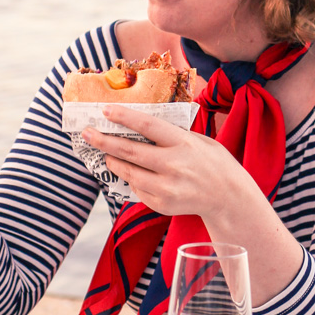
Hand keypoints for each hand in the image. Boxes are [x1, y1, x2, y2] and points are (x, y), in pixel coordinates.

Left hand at [82, 105, 258, 218]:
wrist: (228, 197)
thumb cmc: (212, 162)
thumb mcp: (198, 140)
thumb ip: (172, 133)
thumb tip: (138, 123)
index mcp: (183, 144)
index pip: (147, 126)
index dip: (124, 117)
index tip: (105, 110)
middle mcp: (173, 166)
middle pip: (129, 151)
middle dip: (103, 141)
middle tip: (86, 133)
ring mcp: (166, 188)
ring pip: (127, 172)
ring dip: (111, 161)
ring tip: (104, 153)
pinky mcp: (161, 204)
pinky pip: (137, 188)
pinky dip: (131, 178)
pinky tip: (133, 172)